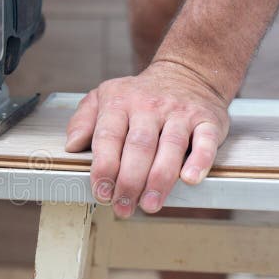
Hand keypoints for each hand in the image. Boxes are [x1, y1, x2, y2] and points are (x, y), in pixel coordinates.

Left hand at [65, 61, 230, 217]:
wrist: (187, 72)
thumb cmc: (139, 95)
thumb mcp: (103, 97)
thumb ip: (83, 120)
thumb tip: (72, 145)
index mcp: (120, 103)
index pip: (108, 137)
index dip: (104, 167)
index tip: (101, 192)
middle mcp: (149, 107)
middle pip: (139, 146)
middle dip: (129, 181)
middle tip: (123, 206)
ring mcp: (179, 113)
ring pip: (170, 147)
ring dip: (159, 180)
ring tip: (150, 204)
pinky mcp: (206, 120)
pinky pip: (205, 141)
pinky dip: (200, 161)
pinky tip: (190, 179)